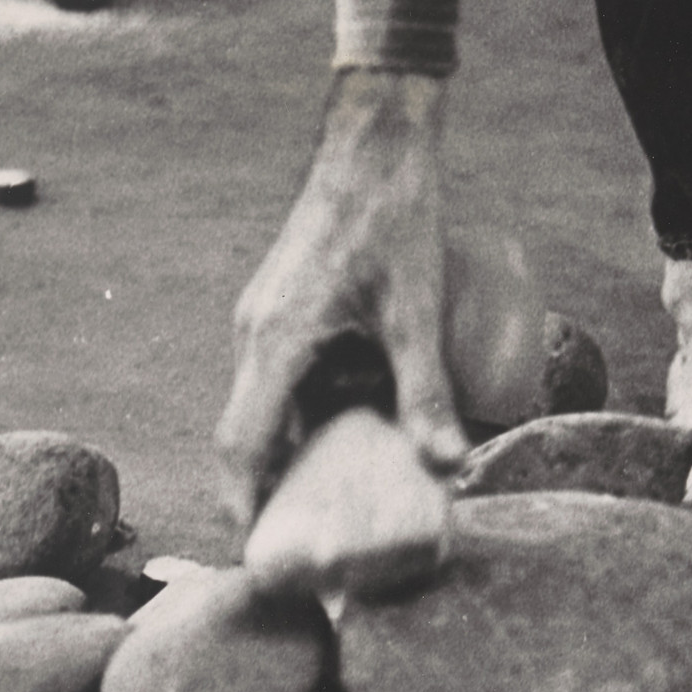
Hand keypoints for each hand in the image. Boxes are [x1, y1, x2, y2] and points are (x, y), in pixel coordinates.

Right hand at [214, 69, 468, 524]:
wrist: (373, 140)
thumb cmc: (395, 215)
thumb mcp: (418, 310)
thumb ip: (429, 392)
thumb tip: (449, 468)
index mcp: (275, 343)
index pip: (241, 445)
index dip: (246, 505)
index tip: (263, 552)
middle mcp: (254, 335)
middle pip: (246, 435)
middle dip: (268, 492)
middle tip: (306, 540)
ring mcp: (262, 318)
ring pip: (264, 406)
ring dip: (291, 452)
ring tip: (331, 498)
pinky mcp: (280, 306)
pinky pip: (280, 377)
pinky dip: (302, 414)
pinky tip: (347, 427)